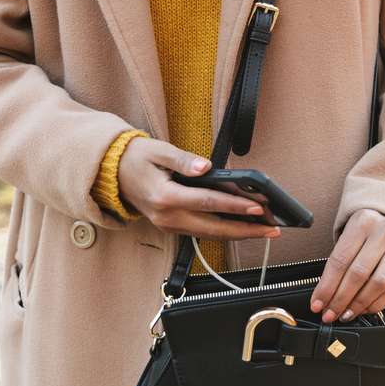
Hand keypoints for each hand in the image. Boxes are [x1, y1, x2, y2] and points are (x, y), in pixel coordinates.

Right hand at [117, 138, 280, 241]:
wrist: (111, 174)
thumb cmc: (136, 158)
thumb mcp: (158, 151)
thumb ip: (184, 160)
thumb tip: (207, 167)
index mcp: (165, 197)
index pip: (208, 202)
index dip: (235, 204)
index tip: (258, 206)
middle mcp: (168, 217)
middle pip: (214, 228)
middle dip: (246, 229)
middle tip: (272, 228)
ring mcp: (169, 225)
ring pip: (211, 234)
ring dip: (239, 233)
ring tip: (265, 229)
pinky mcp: (172, 226)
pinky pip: (203, 232)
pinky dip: (225, 230)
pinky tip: (242, 226)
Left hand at [309, 209, 384, 323]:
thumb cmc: (364, 233)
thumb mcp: (348, 238)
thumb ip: (337, 265)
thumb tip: (323, 298)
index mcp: (362, 223)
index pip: (340, 260)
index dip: (327, 287)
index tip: (317, 304)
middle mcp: (384, 232)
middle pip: (359, 273)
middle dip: (340, 299)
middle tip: (329, 314)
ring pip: (378, 284)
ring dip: (358, 305)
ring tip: (345, 314)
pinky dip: (376, 304)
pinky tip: (364, 309)